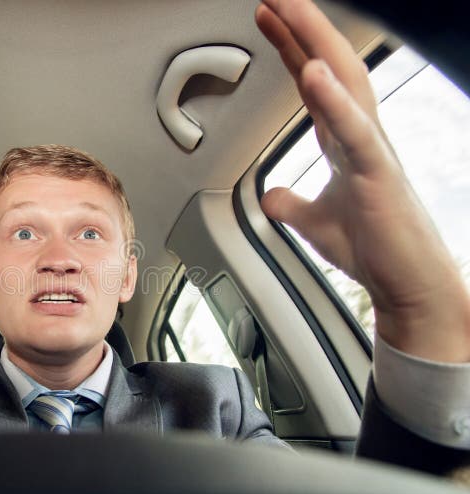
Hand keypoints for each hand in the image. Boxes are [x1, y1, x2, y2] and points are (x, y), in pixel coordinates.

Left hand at [256, 0, 469, 361]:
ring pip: (346, 82)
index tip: (266, 19)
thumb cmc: (372, 250)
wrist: (406, 286)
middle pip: (330, 66)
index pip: (314, 82)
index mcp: (344, 141)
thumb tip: (270, 195)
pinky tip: (313, 71)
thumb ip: (292, 203)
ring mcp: (371, 150)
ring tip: (291, 6)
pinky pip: (353, 130)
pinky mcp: (378, 174)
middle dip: (302, 27)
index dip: (289, 47)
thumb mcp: (315, 222)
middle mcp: (359, 135)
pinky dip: (333, 100)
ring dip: (316, 42)